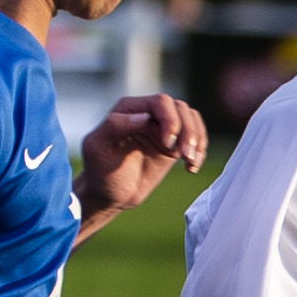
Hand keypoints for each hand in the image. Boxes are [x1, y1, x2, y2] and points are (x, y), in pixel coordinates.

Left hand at [76, 93, 208, 220]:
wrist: (110, 194)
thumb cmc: (98, 171)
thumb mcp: (97, 148)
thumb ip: (115, 126)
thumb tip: (144, 117)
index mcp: (129, 109)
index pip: (161, 102)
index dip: (171, 120)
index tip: (168, 144)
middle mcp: (148, 113)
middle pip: (180, 108)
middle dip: (188, 131)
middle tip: (185, 156)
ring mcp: (162, 128)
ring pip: (191, 119)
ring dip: (197, 139)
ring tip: (190, 161)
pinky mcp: (173, 144)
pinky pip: (195, 136)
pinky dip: (200, 150)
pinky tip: (191, 167)